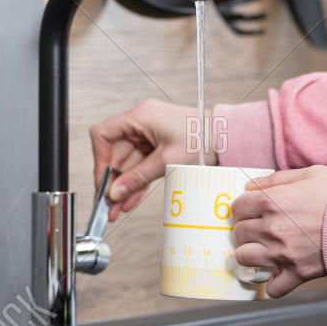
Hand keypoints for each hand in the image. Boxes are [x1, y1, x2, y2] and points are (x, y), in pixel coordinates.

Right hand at [89, 99, 211, 219]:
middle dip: (111, 181)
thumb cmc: (203, 138)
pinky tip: (130, 200)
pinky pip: (139, 166)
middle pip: (114, 153)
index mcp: (139, 117)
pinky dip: (135, 182)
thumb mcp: (167, 161)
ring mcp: (148, 135)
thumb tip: (115, 192)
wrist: (227, 138)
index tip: (103, 182)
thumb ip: (138, 177)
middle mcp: (140, 123)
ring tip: (117, 208)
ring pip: (126, 163)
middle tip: (108, 204)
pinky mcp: (157, 146)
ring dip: (122, 186)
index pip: (102, 135)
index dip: (99, 159)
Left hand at [231, 166, 326, 297]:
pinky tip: (278, 273)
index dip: (243, 206)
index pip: (238, 206)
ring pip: (244, 257)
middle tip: (258, 226)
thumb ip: (277, 179)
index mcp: (273, 202)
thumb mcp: (310, 174)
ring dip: (250, 253)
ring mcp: (283, 253)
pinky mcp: (298, 273)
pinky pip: (273, 288)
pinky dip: (272, 283)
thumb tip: (252, 186)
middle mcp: (272, 228)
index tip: (249, 208)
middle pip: (239, 231)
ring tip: (261, 248)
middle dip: (246, 228)